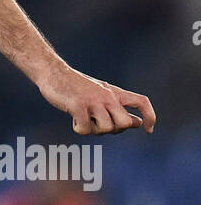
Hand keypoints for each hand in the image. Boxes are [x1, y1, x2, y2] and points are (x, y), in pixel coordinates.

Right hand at [37, 63, 155, 135]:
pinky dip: (79, 129)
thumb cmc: (76, 88)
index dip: (150, 116)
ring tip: (84, 121)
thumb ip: (119, 109)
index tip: (148, 130)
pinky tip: (73, 120)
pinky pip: (85, 129)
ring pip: (106, 128)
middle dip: (115, 131)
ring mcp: (93, 101)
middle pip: (125, 122)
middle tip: (100, 125)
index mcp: (115, 93)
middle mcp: (108, 96)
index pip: (141, 102)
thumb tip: (137, 122)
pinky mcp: (78, 105)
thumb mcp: (102, 96)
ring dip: (94, 131)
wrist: (54, 73)